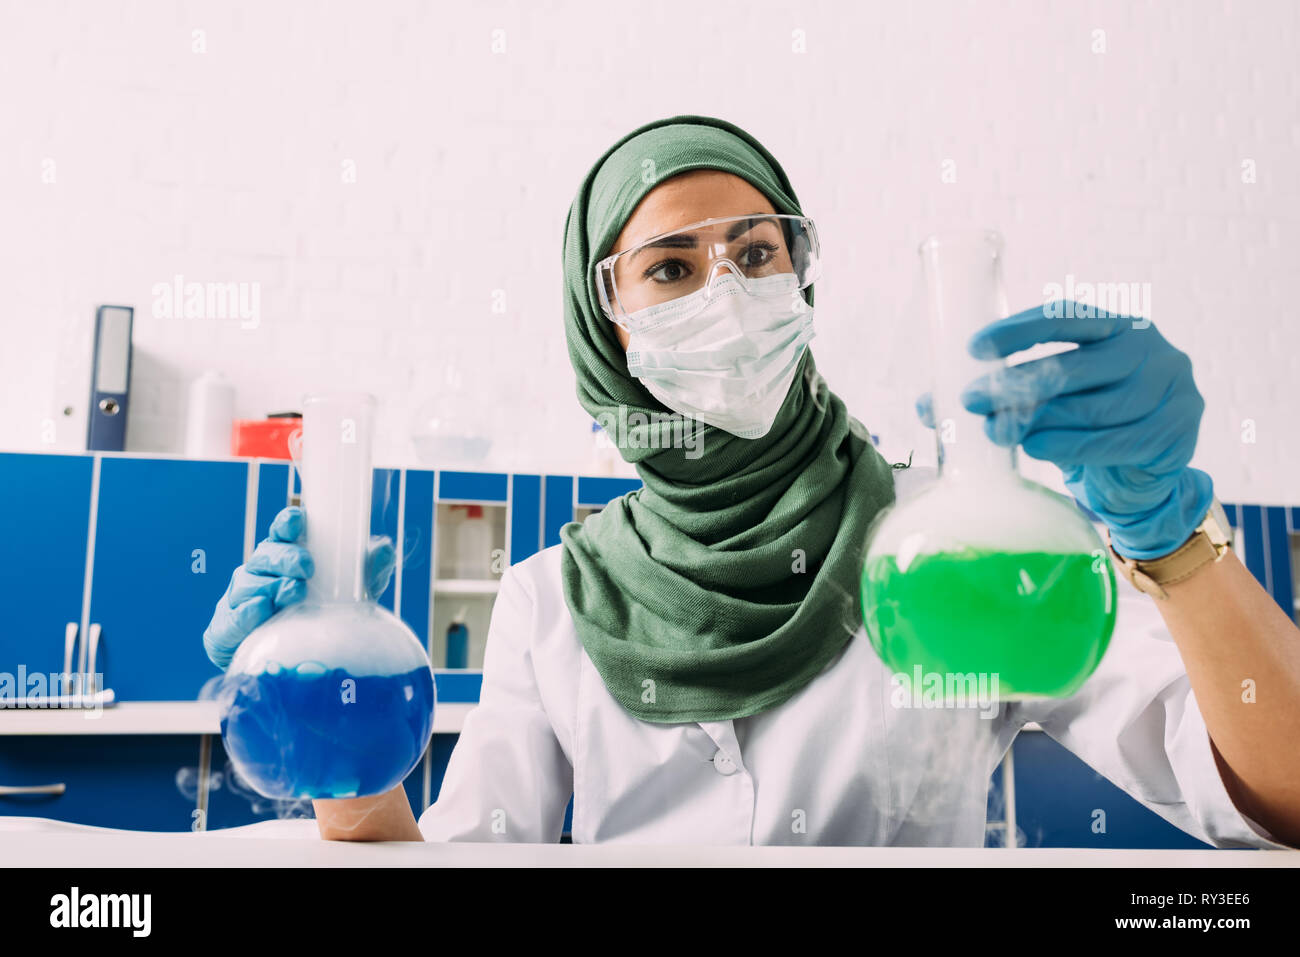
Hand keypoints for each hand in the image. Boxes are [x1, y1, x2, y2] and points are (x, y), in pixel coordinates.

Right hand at [202, 506, 396, 669]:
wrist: (281, 666)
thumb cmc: (312, 619)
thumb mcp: (349, 596)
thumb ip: (368, 572)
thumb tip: (383, 547)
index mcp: (281, 560)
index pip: (280, 534)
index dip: (286, 523)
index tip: (297, 517)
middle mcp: (257, 575)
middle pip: (264, 555)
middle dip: (285, 557)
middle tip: (307, 566)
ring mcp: (238, 600)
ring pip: (247, 584)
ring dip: (270, 585)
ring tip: (293, 591)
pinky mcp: (225, 630)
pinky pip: (233, 618)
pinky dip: (246, 612)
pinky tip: (261, 608)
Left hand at [916, 301, 1213, 559]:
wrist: (1142, 474)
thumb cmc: (1086, 423)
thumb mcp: (1051, 398)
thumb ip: (1003, 391)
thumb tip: (928, 404)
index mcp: (1118, 325)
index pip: (1067, 317)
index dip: (1020, 331)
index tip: (974, 349)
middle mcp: (1149, 349)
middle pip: (1076, 365)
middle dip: (1017, 384)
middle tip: (971, 401)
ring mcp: (1171, 390)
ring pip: (1094, 406)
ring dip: (1039, 420)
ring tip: (995, 432)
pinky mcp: (1176, 434)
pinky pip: (1116, 441)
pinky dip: (1070, 445)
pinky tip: (1035, 448)